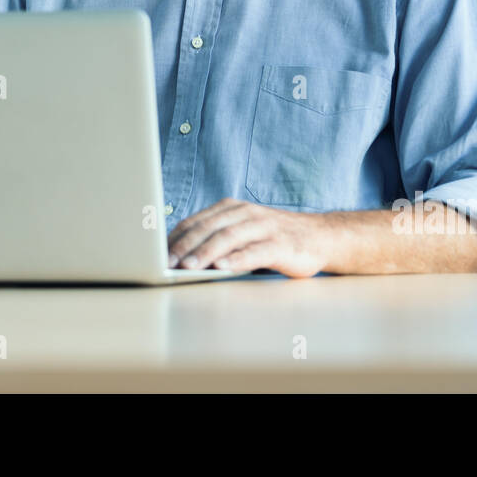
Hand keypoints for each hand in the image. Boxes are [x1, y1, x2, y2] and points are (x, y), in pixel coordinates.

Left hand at [167, 198, 328, 277]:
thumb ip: (216, 237)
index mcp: (231, 208)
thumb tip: (178, 255)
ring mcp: (264, 227)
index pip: (196, 222)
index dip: (175, 238)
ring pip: (229, 238)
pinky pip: (256, 251)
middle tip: (166, 263)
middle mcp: (245, 213)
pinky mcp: (281, 244)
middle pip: (209, 228)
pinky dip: (237, 259)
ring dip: (206, 253)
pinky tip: (222, 267)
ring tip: (188, 267)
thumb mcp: (242, 231)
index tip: (156, 254)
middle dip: (185, 246)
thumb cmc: (273, 237)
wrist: (320, 236)